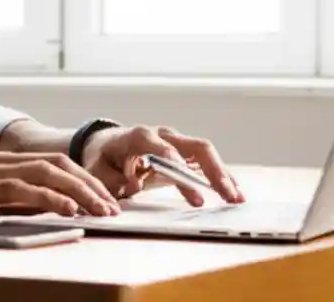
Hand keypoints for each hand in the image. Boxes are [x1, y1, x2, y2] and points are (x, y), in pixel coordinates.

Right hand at [0, 151, 121, 218]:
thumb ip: (5, 198)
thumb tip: (37, 211)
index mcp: (4, 162)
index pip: (55, 163)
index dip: (83, 178)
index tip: (103, 198)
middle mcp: (5, 161)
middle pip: (62, 164)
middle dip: (93, 185)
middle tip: (115, 208)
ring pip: (51, 172)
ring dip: (82, 191)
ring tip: (102, 211)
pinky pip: (26, 189)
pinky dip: (52, 198)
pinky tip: (69, 210)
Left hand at [81, 125, 245, 206]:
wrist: (109, 145)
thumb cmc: (103, 157)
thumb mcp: (96, 168)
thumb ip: (109, 178)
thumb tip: (133, 185)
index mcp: (139, 137)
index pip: (161, 146)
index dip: (174, 160)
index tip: (186, 176)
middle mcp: (163, 135)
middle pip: (195, 146)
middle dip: (213, 169)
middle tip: (225, 193)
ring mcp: (176, 143)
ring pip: (206, 154)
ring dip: (223, 175)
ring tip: (237, 198)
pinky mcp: (184, 154)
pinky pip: (206, 163)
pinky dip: (220, 177)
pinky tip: (233, 193)